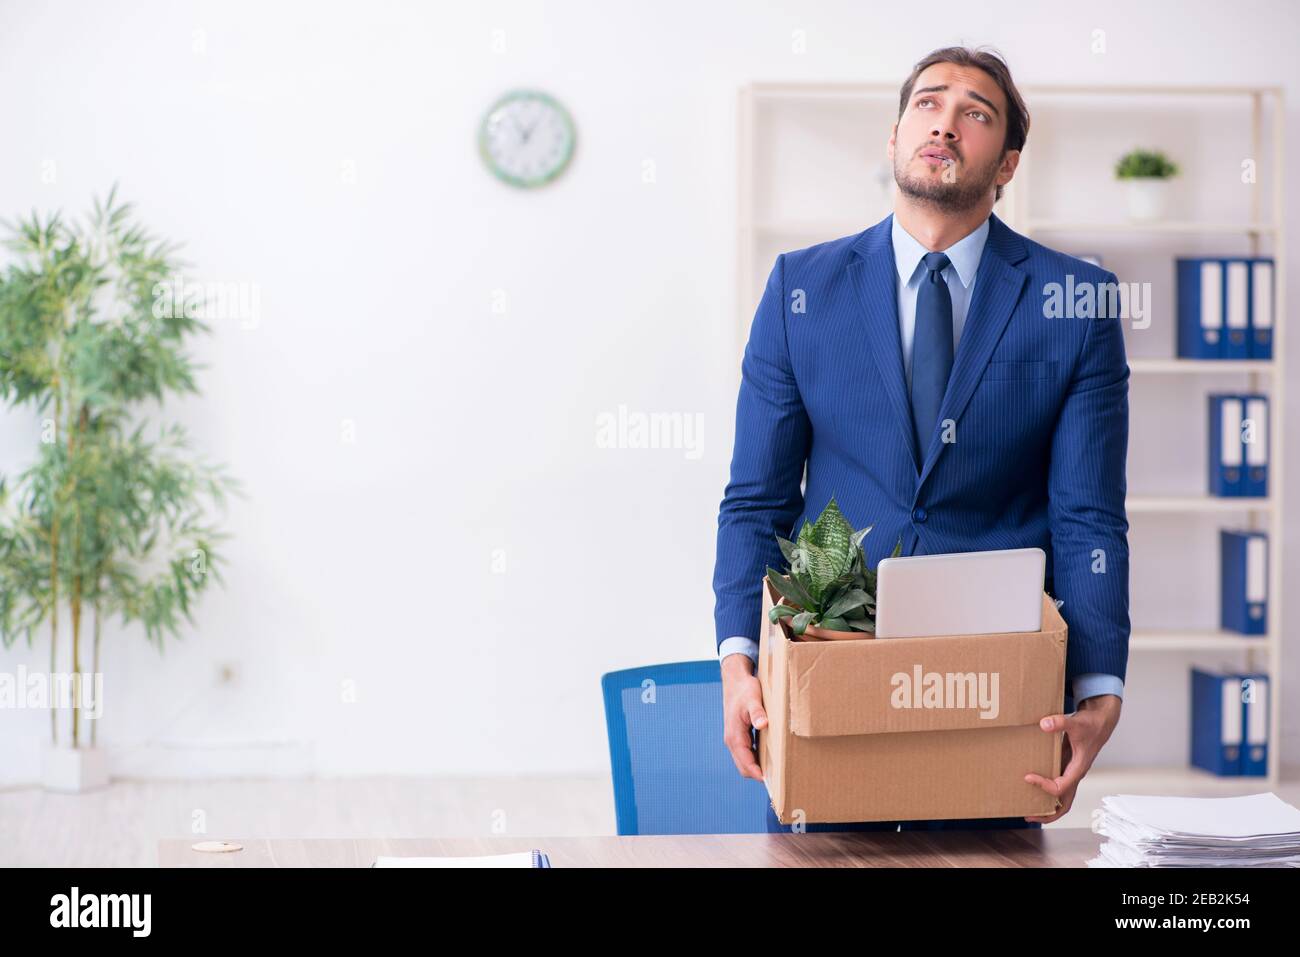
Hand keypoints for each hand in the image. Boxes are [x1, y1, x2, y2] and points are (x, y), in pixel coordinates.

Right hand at [721, 654, 767, 780]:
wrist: (735, 680)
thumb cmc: (745, 689)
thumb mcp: (753, 698)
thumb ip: (757, 712)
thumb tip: (762, 724)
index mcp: (734, 736)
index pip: (745, 763)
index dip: (758, 774)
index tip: (772, 782)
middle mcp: (732, 740)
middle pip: (744, 767)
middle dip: (759, 776)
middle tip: (779, 782)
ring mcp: (735, 739)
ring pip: (745, 762)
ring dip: (757, 769)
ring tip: (777, 773)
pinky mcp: (739, 736)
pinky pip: (747, 754)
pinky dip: (756, 759)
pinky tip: (771, 758)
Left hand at [1023, 694, 1121, 823]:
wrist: (1101, 722)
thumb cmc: (1091, 725)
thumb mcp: (1076, 722)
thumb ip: (1060, 723)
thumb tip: (1044, 724)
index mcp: (1078, 769)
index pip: (1061, 787)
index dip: (1044, 786)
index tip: (1028, 777)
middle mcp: (1075, 774)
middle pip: (1065, 804)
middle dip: (1048, 814)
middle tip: (1029, 816)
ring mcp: (1072, 772)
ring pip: (1062, 797)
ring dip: (1048, 806)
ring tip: (1028, 808)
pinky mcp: (1067, 766)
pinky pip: (1058, 785)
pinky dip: (1047, 790)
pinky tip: (1033, 786)